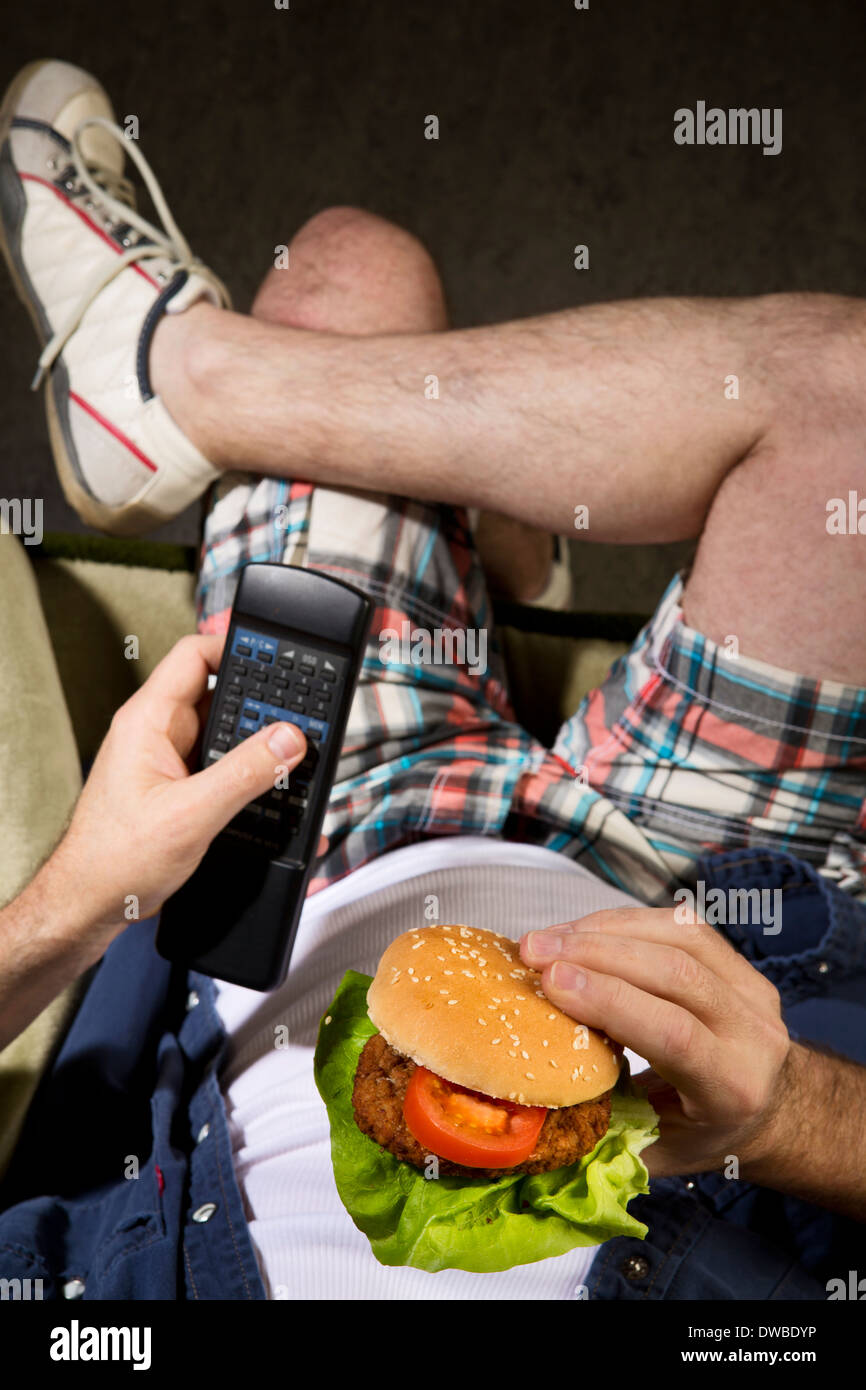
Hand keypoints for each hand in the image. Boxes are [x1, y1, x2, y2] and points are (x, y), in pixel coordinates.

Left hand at [49, 634, 314, 937]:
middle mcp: (155, 732)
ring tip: (283, 757)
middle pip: (217, 692)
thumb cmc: (116, 859)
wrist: (92, 902)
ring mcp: (165, 758)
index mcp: (148, 720)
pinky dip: (243, 768)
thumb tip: (287, 740)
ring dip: (251, 742)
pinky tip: (262, 785)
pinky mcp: (175, 784)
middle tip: (292, 719)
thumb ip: (244, 773)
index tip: (277, 660)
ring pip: (221, 730)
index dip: (237, 648)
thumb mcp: (192, 814)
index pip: (195, 655)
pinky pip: (217, 761)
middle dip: (256, 703)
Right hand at [519, 908, 791, 1177]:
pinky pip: (682, 926)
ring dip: (604, 930)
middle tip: (533, 951)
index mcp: (732, 1088)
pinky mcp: (741, 964)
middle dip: (596, 954)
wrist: (772, 1112)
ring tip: (547, 938)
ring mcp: (753, 992)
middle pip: (675, 973)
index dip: (610, 1000)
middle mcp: (753, 1034)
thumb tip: (535, 1109)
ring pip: (680, 937)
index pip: (674, 1033)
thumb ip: (604, 1132)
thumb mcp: (657, 1153)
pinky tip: (582, 930)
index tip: (551, 982)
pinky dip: (625, 922)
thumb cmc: (702, 1136)